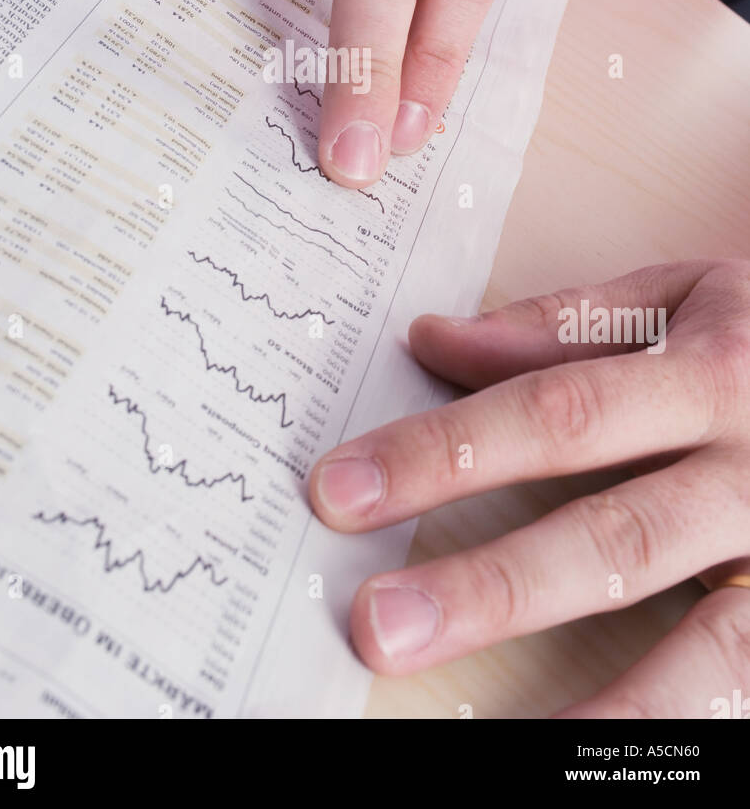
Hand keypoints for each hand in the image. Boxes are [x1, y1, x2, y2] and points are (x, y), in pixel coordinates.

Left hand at [309, 260, 749, 717]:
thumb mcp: (689, 294)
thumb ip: (565, 321)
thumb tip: (434, 339)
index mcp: (709, 374)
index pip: (556, 411)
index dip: (447, 451)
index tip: (341, 489)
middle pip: (614, 537)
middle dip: (492, 587)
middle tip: (380, 623)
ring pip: (701, 644)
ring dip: (593, 704)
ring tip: (489, 750)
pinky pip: (744, 684)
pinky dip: (674, 728)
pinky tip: (597, 757)